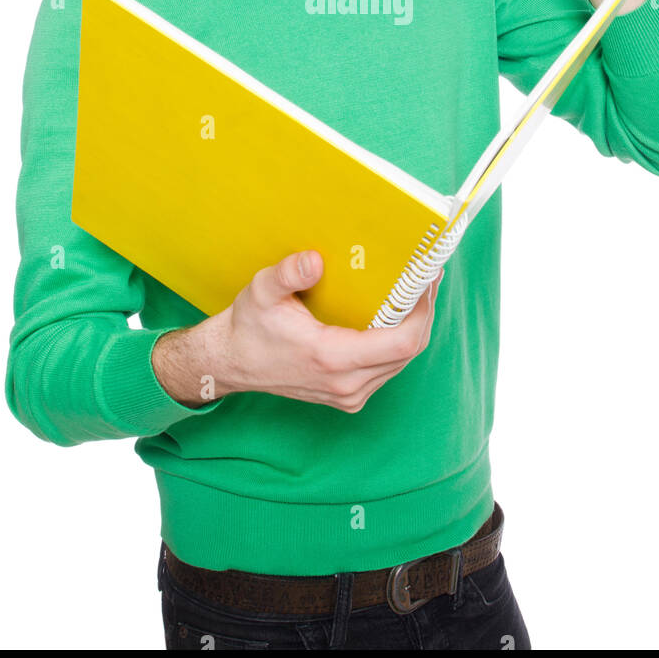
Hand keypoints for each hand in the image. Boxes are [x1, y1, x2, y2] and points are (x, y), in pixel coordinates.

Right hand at [160, 251, 443, 414]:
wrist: (230, 364)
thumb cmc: (248, 327)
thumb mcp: (261, 292)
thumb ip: (287, 275)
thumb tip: (314, 259)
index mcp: (332, 358)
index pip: (403, 342)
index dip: (423, 310)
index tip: (428, 278)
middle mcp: (347, 384)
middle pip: (410, 351)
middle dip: (423, 313)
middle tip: (426, 276)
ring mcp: (349, 395)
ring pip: (401, 363)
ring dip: (412, 328)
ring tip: (415, 291)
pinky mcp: (348, 397)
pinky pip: (387, 370)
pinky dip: (396, 344)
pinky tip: (393, 316)